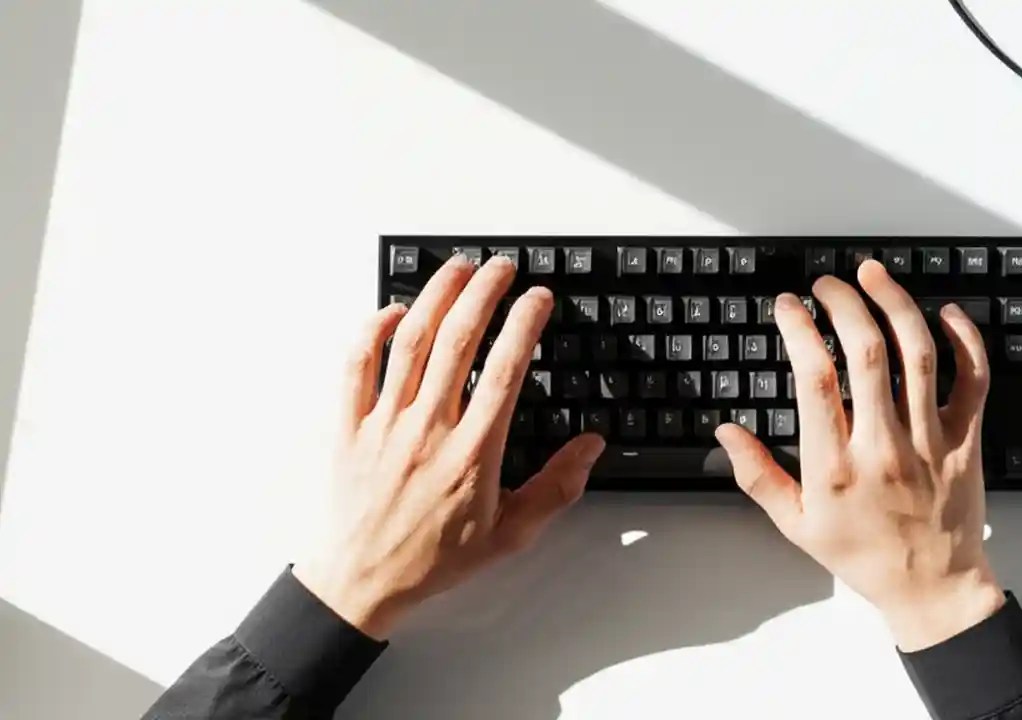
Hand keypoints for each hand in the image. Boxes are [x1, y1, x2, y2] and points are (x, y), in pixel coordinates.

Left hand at [295, 255, 604, 638]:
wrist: (363, 581)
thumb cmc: (434, 558)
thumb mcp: (510, 535)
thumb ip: (556, 489)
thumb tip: (590, 446)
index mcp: (472, 455)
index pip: (505, 371)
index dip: (525, 325)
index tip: (538, 299)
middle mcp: (427, 431)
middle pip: (458, 341)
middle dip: (484, 293)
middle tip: (503, 267)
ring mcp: (384, 425)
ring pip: (411, 342)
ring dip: (436, 296)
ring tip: (459, 268)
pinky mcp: (349, 426)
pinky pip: (357, 365)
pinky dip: (374, 330)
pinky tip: (395, 310)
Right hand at [715, 260, 1003, 651]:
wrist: (933, 588)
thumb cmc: (864, 557)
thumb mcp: (795, 525)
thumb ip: (757, 475)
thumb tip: (726, 433)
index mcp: (835, 467)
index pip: (816, 380)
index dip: (799, 331)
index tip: (787, 307)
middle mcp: (883, 447)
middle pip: (866, 353)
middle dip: (843, 304)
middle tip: (826, 286)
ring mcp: (929, 441)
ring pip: (917, 354)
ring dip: (894, 304)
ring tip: (872, 276)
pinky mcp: (965, 440)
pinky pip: (973, 379)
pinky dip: (963, 339)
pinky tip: (943, 313)